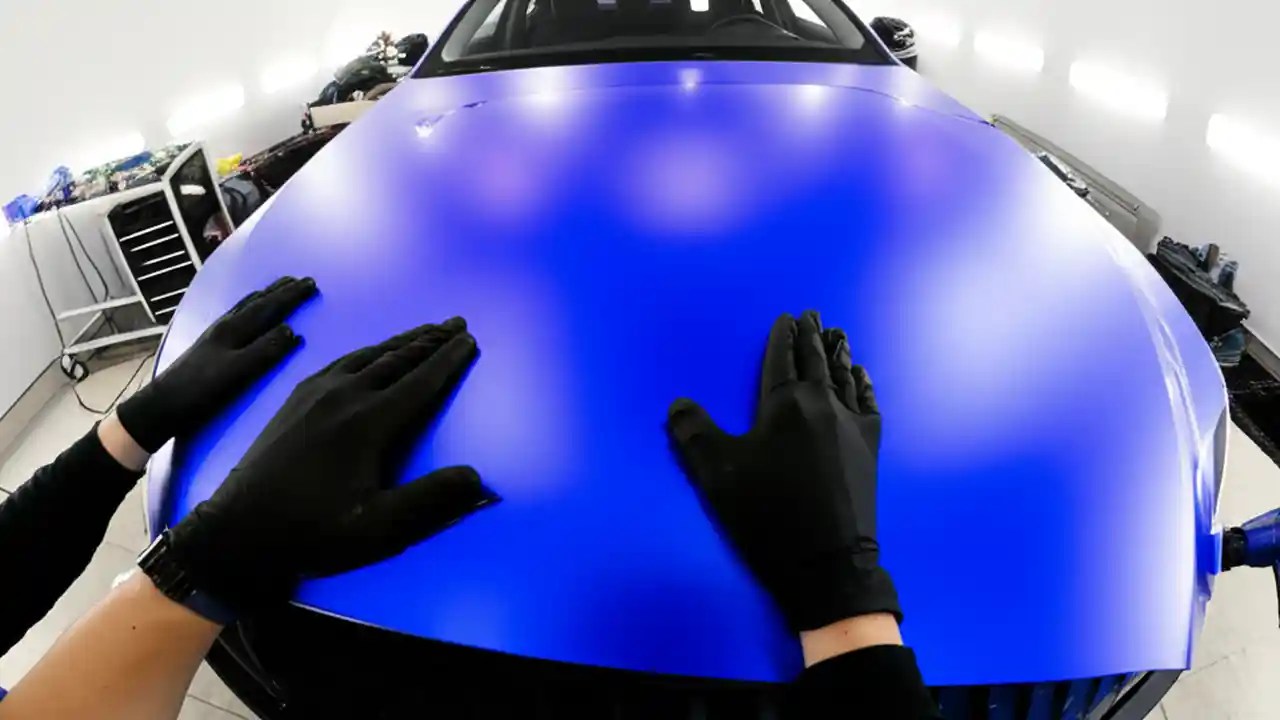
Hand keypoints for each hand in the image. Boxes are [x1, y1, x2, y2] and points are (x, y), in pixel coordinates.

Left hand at [117, 276, 317, 452]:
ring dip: (265, 295)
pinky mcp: (209, 343)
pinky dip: (250, 307)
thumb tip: (292, 330)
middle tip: (301, 280)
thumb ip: (266, 351)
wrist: (163, 404)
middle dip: (281, 290)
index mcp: (234, 330)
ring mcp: (215, 333)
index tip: (311, 284)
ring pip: (245, 306)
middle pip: (258, 302)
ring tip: (279, 287)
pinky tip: (248, 311)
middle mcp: (225, 325)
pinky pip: (237, 315)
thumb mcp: (238, 372)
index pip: (269, 306)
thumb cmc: (202, 390)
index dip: (290, 295)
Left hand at [168, 318, 497, 614]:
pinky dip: (368, 350)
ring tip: (425, 330)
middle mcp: (346, 396)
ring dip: (402, 341)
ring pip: (369, 355)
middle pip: (398, 359)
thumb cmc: (313, 531)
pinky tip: (370, 352)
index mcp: (370, 423)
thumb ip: (430, 499)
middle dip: (430, 340)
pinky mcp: (296, 397)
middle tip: (456, 324)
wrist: (239, 526)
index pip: (421, 382)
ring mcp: (317, 393)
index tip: (470, 341)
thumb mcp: (378, 526)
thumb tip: (479, 478)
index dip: (448, 361)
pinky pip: (341, 361)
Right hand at [666, 310, 898, 630]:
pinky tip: (864, 376)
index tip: (786, 317)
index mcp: (785, 404)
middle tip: (813, 314)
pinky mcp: (869, 450)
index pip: (782, 359)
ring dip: (839, 354)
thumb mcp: (717, 475)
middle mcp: (823, 405)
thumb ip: (693, 433)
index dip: (781, 338)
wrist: (825, 563)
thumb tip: (678, 403)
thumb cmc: (767, 515)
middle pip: (816, 361)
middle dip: (812, 336)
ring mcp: (852, 427)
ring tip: (838, 334)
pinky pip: (869, 405)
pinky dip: (865, 385)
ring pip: (845, 378)